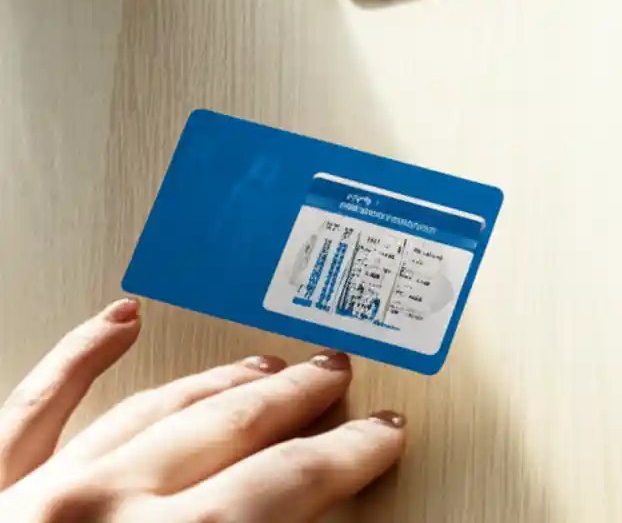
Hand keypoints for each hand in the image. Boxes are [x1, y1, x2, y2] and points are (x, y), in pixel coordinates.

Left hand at [0, 300, 405, 521]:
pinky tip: (115, 323)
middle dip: (295, 398)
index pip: (288, 484)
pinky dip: (80, 356)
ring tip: (262, 362)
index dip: (348, 455)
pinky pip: (34, 405)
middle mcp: (103, 512)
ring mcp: (36, 494)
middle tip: (333, 376)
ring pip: (153, 408)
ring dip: (219, 381)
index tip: (380, 436)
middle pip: (230, 427)